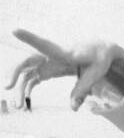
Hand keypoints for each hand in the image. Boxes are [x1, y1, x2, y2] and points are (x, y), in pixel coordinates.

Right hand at [5, 30, 123, 110]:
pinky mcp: (49, 69)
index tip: (15, 30)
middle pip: (28, 61)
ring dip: (21, 88)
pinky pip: (34, 79)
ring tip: (18, 107)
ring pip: (28, 73)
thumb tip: (73, 108)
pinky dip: (28, 90)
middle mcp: (51, 56)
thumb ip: (83, 89)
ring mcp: (48, 62)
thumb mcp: (95, 74)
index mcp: (64, 52)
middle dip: (15, 73)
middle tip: (8, 87)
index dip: (30, 38)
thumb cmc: (99, 58)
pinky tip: (25, 103)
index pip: (44, 45)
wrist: (100, 50)